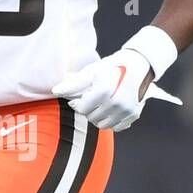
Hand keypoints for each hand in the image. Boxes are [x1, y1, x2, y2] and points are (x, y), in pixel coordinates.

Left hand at [53, 48, 180, 131]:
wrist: (138, 65)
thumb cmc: (111, 67)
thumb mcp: (91, 71)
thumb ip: (73, 83)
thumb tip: (55, 91)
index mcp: (103, 90)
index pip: (81, 109)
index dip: (77, 104)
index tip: (80, 97)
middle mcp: (116, 102)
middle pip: (91, 118)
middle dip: (88, 110)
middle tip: (92, 99)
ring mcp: (126, 110)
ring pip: (103, 125)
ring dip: (99, 117)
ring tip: (101, 104)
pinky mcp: (134, 114)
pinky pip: (117, 127)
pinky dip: (112, 121)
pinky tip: (112, 110)